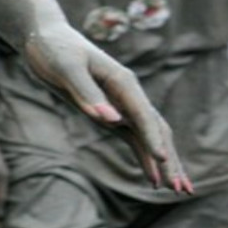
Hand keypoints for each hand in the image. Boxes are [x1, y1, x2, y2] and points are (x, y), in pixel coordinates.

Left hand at [20, 24, 191, 192]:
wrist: (44, 38)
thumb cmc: (54, 48)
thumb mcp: (66, 68)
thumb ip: (87, 93)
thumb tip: (111, 121)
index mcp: (122, 82)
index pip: (143, 115)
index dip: (153, 138)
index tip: (162, 160)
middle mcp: (128, 95)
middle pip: (156, 130)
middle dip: (170, 158)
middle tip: (182, 188)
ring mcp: (121, 105)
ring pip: (149, 137)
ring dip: (164, 163)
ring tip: (178, 190)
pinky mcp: (109, 113)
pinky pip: (133, 138)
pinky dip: (144, 157)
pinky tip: (153, 179)